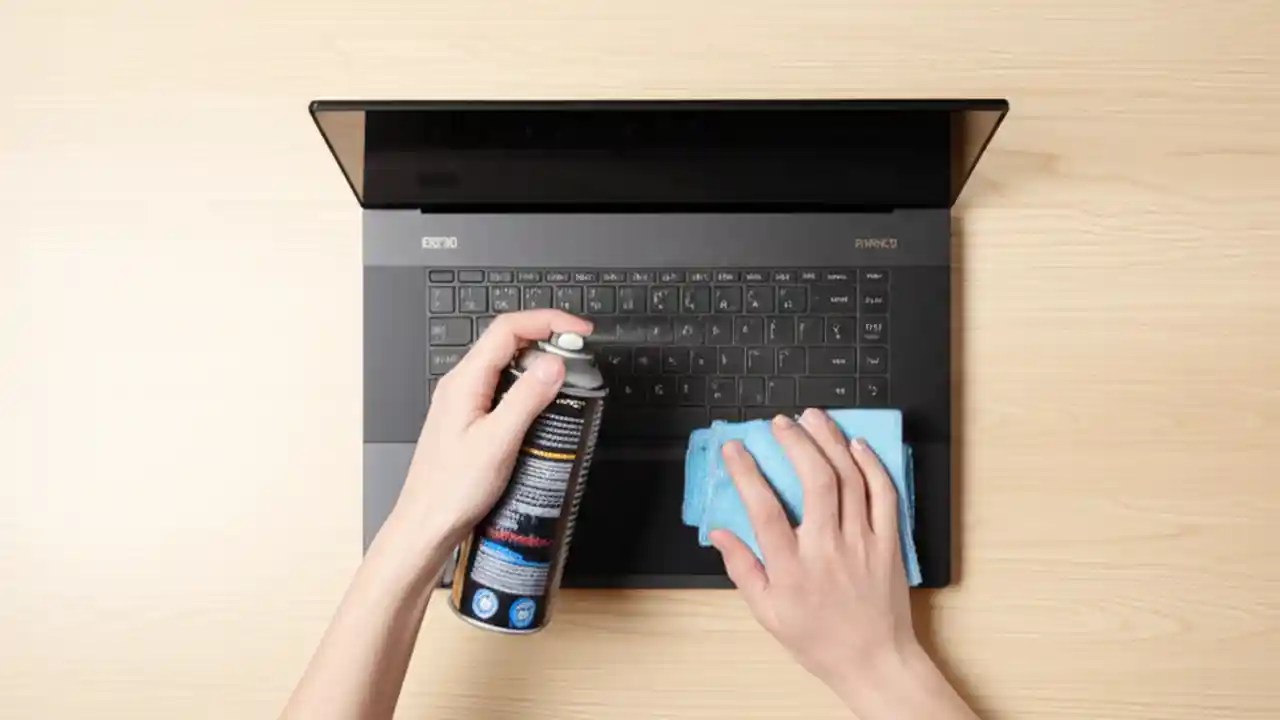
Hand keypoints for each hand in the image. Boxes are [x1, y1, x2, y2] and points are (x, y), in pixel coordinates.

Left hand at [390, 310, 592, 551]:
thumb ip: (526, 399)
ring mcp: (464, 401)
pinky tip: (544, 408)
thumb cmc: (452, 490)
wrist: (426, 524)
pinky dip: (529, 388)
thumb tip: (553, 364)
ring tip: (568, 381)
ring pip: (506, 366)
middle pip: (508, 342)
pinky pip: (503, 389)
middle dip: (548, 339)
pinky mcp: (470, 419)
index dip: (547, 321)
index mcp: (465, 381)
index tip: (578, 331)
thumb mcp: (497, 442)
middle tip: (580, 356)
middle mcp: (462, 385)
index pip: (508, 329)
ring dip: (539, 365)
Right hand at [711, 409, 914, 684]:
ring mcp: (863, 543)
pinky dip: (871, 464)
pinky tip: (855, 445)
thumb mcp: (768, 614)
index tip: (736, 449)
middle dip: (795, 443)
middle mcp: (828, 549)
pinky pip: (884, 494)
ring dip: (830, 441)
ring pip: (850, 479)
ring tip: (813, 419)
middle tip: (780, 422)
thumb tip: (720, 534)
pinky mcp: (889, 543)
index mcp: (792, 568)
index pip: (764, 509)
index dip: (747, 473)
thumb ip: (743, 569)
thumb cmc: (819, 641)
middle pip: (814, 481)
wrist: (875, 661)